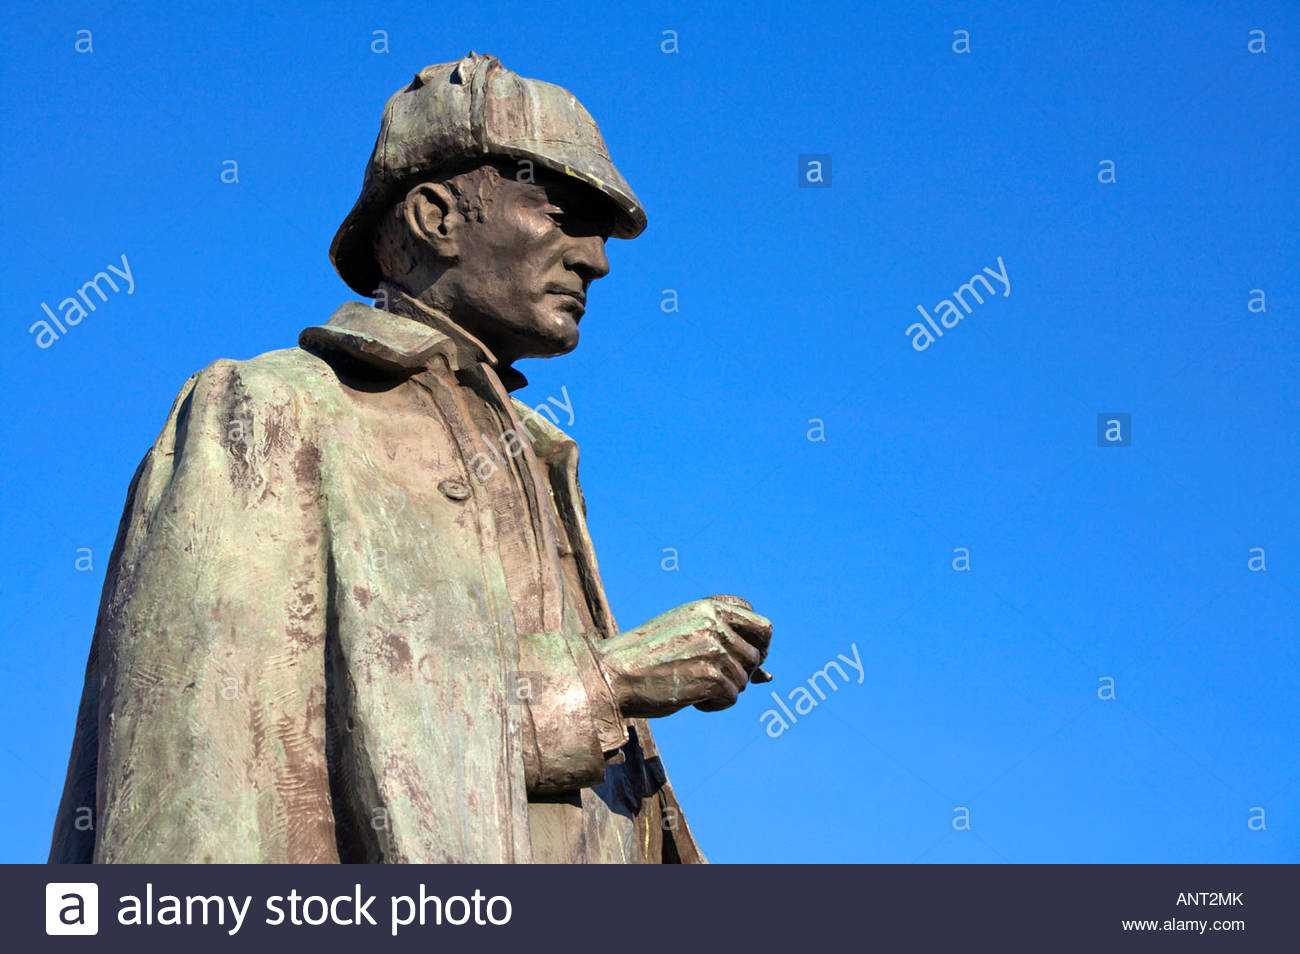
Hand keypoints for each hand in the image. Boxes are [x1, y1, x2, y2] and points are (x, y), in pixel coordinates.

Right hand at [592, 596, 772, 717]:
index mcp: (710, 607)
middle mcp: (715, 623)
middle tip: (721, 679)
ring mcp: (714, 648)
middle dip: (745, 671)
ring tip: (694, 686)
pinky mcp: (711, 675)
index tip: (740, 659)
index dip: (758, 645)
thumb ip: (726, 647)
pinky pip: (732, 697)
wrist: (614, 673)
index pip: (761, 623)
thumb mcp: (689, 638)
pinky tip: (692, 700)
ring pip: (745, 679)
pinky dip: (715, 705)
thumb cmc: (650, 657)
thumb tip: (769, 678)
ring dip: (725, 690)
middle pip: (758, 654)